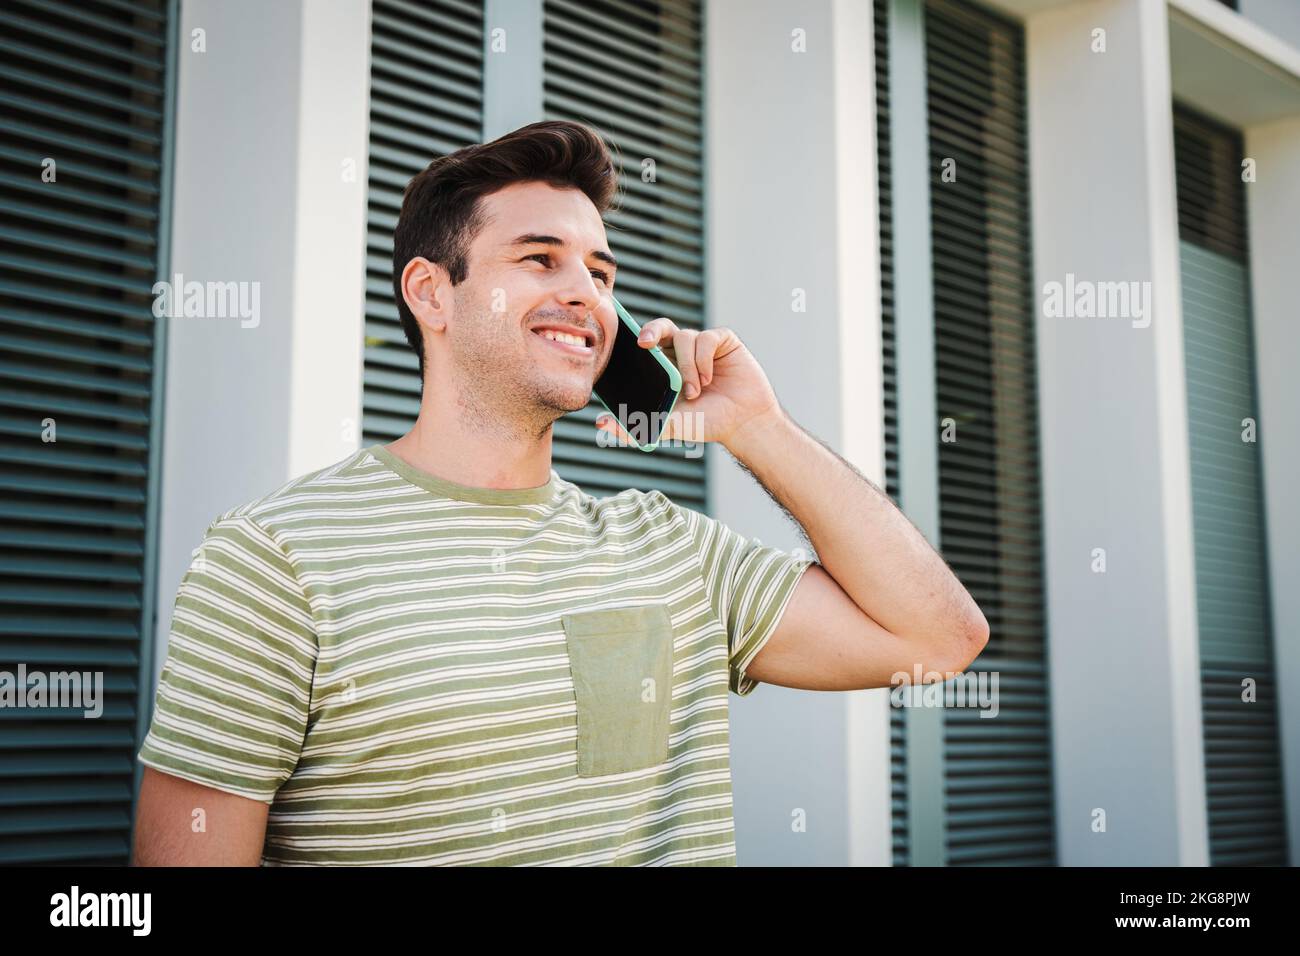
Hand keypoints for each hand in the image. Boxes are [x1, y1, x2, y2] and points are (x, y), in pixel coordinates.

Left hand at [594, 317, 783, 449]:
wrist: (744, 423)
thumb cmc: (707, 422)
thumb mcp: (668, 426)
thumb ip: (636, 426)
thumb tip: (601, 424)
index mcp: (665, 366)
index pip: (645, 344)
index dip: (635, 337)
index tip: (629, 344)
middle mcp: (681, 352)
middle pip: (661, 327)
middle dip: (651, 330)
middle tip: (645, 343)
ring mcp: (703, 345)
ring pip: (685, 338)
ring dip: (687, 366)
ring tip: (695, 391)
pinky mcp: (723, 341)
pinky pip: (706, 338)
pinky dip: (704, 359)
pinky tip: (709, 378)